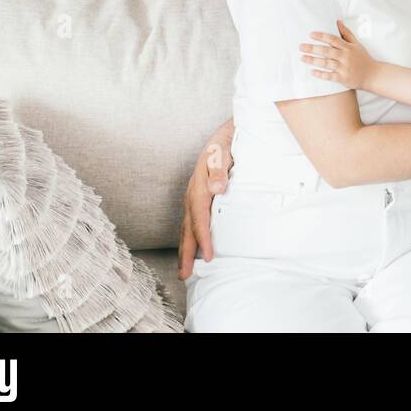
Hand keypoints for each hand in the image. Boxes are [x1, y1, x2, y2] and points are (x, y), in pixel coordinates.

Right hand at [177, 119, 234, 280]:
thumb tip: (215, 189)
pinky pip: (192, 221)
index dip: (203, 239)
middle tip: (184, 276)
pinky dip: (191, 237)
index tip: (208, 258)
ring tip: (185, 270)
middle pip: (188, 228)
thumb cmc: (226, 144)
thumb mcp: (223, 152)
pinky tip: (194, 248)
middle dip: (186, 253)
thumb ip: (219, 170)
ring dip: (186, 249)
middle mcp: (192, 194)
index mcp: (198, 187)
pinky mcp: (198, 196)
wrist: (223, 134)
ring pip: (188, 227)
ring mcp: (193, 196)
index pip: (200, 219)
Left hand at [302, 20, 374, 88]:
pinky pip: (329, 76)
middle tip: (301, 46)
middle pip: (326, 51)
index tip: (311, 34)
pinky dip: (320, 74)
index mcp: (348, 47)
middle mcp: (345, 57)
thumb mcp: (357, 44)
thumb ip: (346, 33)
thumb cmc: (363, 58)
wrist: (373, 75)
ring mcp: (344, 68)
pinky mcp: (343, 78)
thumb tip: (337, 21)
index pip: (333, 39)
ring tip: (302, 58)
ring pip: (326, 63)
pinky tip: (312, 71)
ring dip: (313, 60)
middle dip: (313, 48)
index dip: (321, 36)